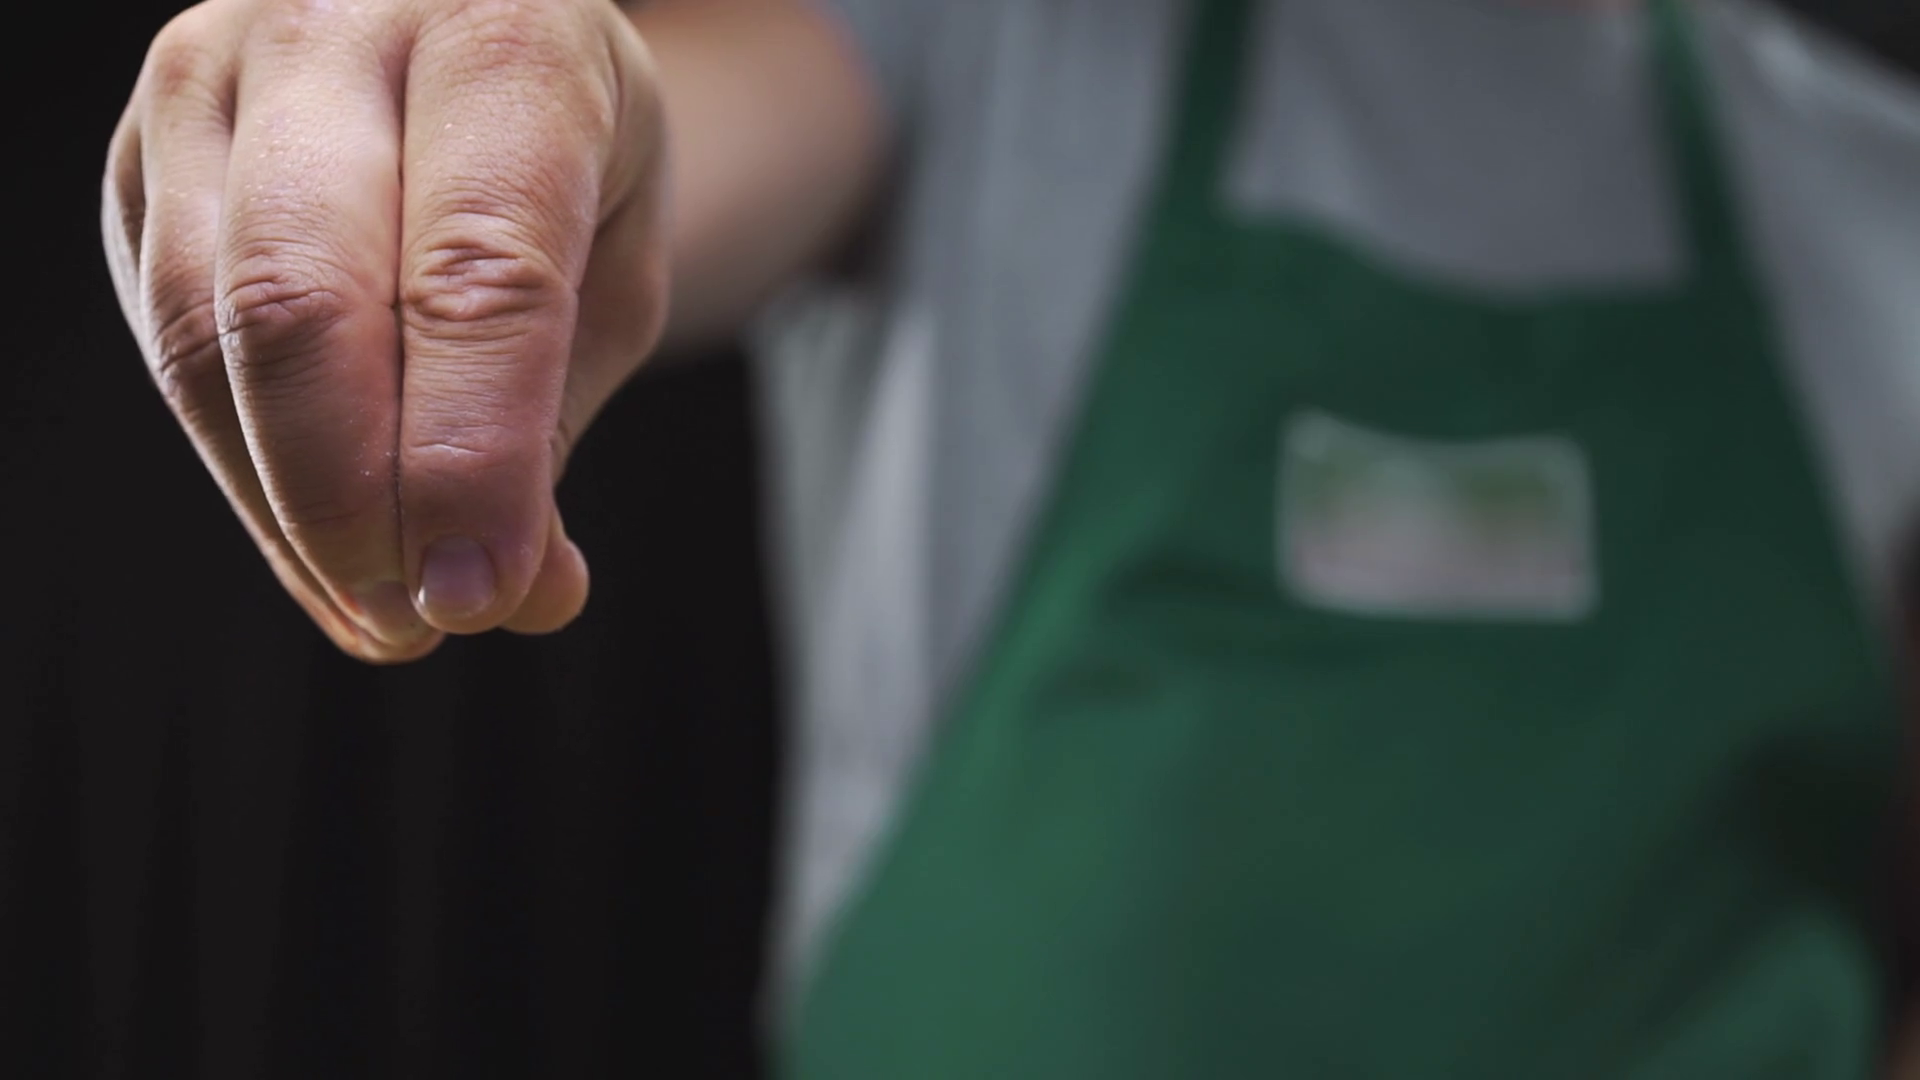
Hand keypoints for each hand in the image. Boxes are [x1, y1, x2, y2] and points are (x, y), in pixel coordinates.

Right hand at [102, 0, 668, 659]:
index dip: (473, 454)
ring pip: (203, 333)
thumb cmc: (568, 151)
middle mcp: (331, 30)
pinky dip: (248, 478)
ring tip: (388, 614)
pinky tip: (326, 551)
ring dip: (291, 512)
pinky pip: (166, 346)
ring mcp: (206, 82)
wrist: (472, 19)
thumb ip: (554, 416)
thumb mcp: (616, 261)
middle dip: (355, 500)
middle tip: (424, 621)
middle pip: (299, 299)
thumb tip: (515, 598)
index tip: (485, 596)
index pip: (477, 268)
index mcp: (499, 33)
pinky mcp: (138, 161)